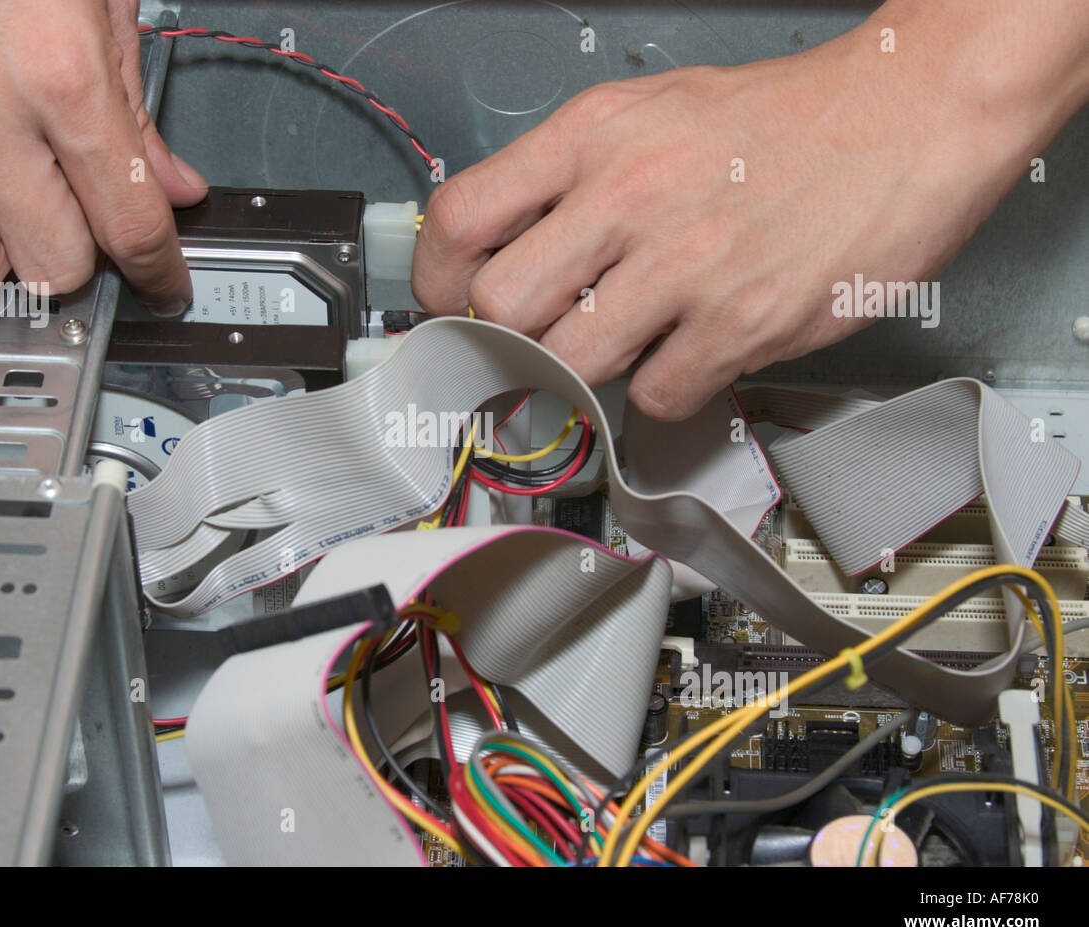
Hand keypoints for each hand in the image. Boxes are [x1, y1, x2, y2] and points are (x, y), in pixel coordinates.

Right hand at [0, 0, 204, 313]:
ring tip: (19, 225)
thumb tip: (169, 183)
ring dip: (4, 264)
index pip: (128, 225)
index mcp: (59, 77)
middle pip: (50, 268)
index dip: (159, 270)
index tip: (164, 281)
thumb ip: (134, 104)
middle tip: (88, 228)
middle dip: (83, 260)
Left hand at [411, 2, 1088, 418]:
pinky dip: (663, 389)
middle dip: (507, 340)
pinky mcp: (742, 325)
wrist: (906, 118)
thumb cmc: (780, 121)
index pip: (460, 218)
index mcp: (594, 135)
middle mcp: (628, 196)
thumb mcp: (650, 112)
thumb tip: (506, 254)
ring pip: (570, 363)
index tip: (452, 302)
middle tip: (533, 342)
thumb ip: (569, 178)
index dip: (437, 278)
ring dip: (585, 370)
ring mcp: (685, 266)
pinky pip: (656, 396)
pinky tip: (689, 352)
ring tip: (625, 342)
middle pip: (501, 307)